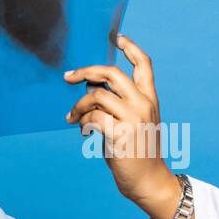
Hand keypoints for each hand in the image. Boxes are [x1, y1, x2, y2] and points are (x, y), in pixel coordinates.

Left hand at [64, 33, 174, 205]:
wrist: (148, 181)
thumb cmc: (137, 152)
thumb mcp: (133, 122)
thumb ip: (117, 104)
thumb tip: (89, 88)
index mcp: (150, 99)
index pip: (144, 65)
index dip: (130, 47)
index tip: (118, 37)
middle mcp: (143, 105)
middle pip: (112, 73)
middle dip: (86, 71)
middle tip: (69, 77)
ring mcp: (133, 118)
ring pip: (97, 96)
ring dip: (79, 106)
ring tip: (73, 118)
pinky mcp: (120, 134)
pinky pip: (93, 118)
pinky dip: (83, 123)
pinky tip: (82, 132)